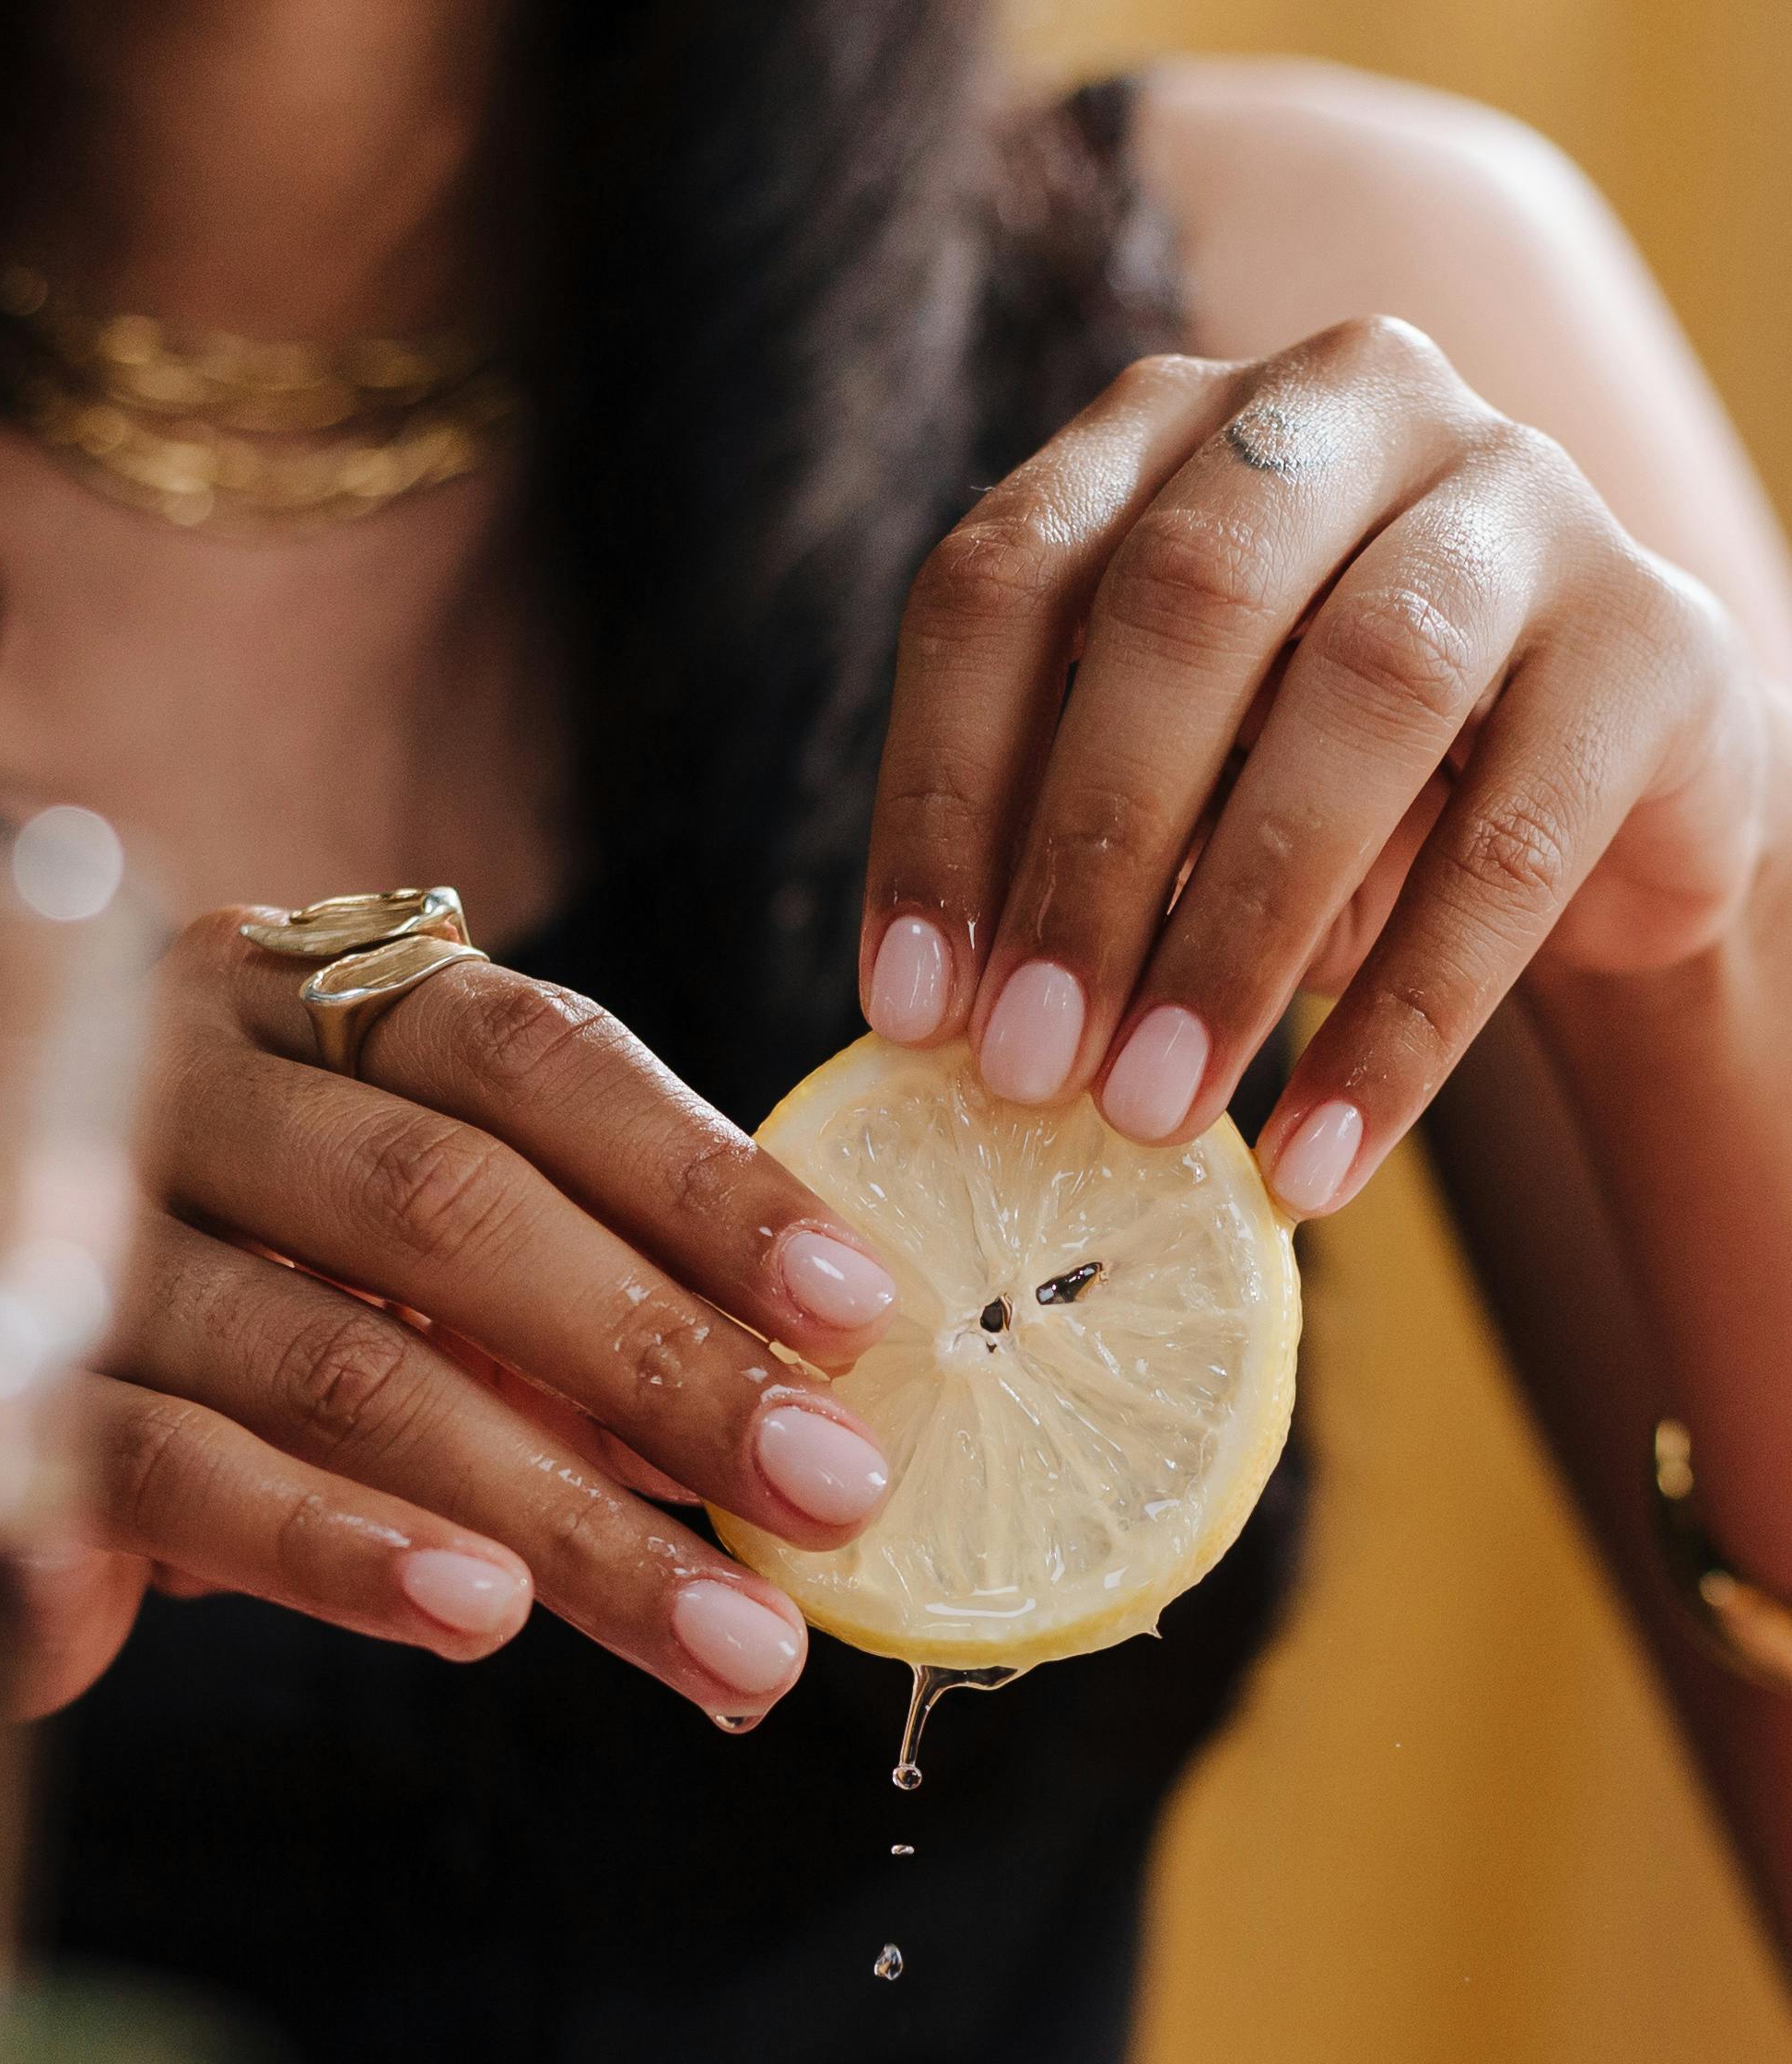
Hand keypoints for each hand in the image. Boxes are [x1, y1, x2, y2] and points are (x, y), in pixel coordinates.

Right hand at [23, 917, 896, 1718]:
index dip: (700, 1178)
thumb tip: (790, 1400)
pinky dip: (346, 1550)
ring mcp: (69, 1234)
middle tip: (833, 1494)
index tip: (858, 1306)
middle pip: (452, 1208)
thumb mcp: (383, 1253)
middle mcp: (173, 1078)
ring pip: (344, 1366)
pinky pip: (186, 1479)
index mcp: (296, 998)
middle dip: (667, 1362)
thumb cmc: (222, 1289)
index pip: (526, 1054)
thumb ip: (544, 1287)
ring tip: (726, 1635)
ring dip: (563, 1517)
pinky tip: (483, 1619)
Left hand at [860, 314, 1770, 1210]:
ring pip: (1360, 694)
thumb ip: (1059, 843)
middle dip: (1086, 863)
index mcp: (1171, 425)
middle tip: (1025, 1069)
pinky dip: (1400, 1024)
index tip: (909, 1008)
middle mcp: (1343, 404)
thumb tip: (942, 1022)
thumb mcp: (1168, 789)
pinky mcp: (1655, 634)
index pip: (1009, 579)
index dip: (943, 796)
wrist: (1595, 803)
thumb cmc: (1323, 791)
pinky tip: (1315, 1159)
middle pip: (1183, 605)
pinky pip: (1512, 843)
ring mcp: (1520, 493)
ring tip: (1152, 1116)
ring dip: (1233, 934)